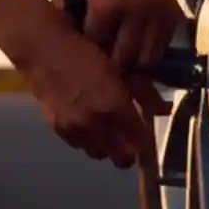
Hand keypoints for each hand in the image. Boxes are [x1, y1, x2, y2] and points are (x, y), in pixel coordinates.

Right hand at [0, 0, 149, 167]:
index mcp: (114, 106)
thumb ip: (143, 93)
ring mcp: (75, 130)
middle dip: (129, 151)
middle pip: (121, 158)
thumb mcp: (119, 69)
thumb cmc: (85, 52)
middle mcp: (95, 124)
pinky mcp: (59, 130)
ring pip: (100, 154)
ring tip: (108, 130)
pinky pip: (80, 146)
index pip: (138, 141)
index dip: (145, 142)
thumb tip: (164, 109)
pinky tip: (88, 124)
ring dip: (107, 146)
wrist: (44, 51)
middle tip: (130, 139)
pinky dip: (87, 140)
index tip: (146, 137)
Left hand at [57, 0, 182, 74]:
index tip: (81, 68)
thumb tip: (56, 55)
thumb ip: (63, 20)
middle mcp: (135, 10)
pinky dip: (149, 53)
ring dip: (133, 67)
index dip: (87, 61)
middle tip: (100, 75)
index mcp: (106, 5)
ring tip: (120, 67)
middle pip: (123, 60)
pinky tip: (136, 50)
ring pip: (147, 61)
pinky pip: (163, 46)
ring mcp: (157, 12)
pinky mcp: (172, 12)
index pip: (96, 49)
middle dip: (110, 69)